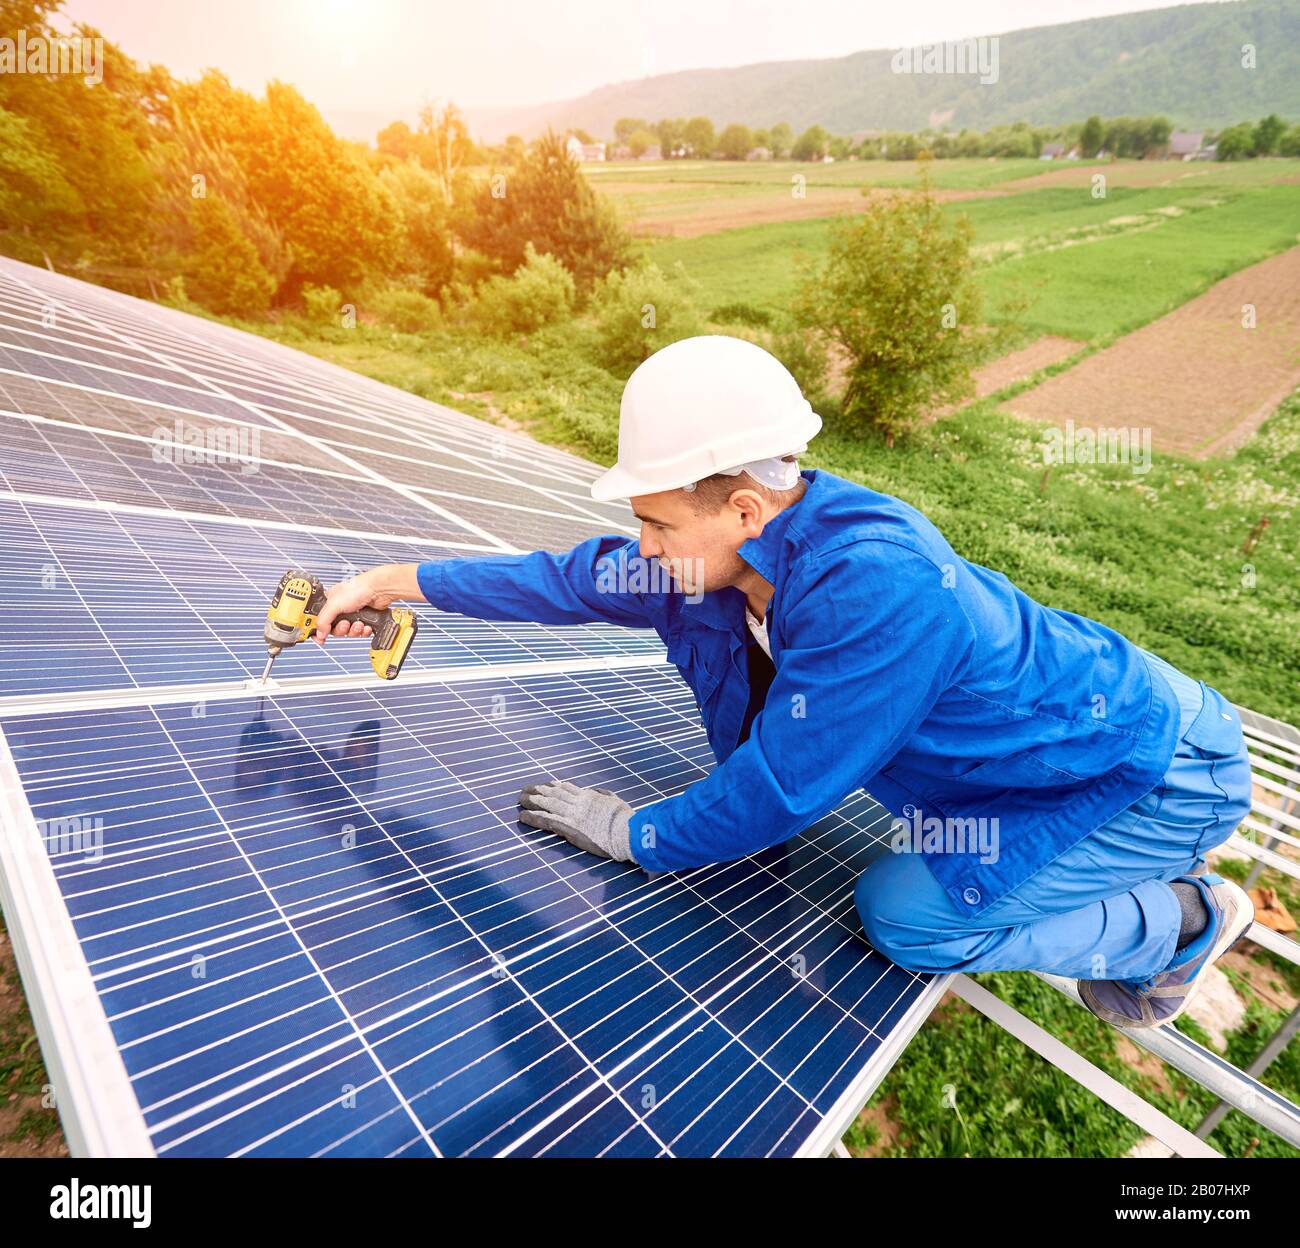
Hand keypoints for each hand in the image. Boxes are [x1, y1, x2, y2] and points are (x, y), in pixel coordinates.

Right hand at [312, 564, 418, 644]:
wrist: (379, 590)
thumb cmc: (358, 589)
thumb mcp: (334, 604)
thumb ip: (323, 620)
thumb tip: (319, 633)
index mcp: (329, 602)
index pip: (319, 620)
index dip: (318, 630)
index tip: (320, 638)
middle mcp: (340, 608)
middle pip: (334, 629)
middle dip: (341, 629)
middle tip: (345, 624)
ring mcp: (353, 614)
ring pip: (348, 632)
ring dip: (353, 630)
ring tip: (359, 623)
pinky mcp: (364, 619)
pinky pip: (360, 632)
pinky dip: (363, 631)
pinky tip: (366, 625)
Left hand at [517, 780, 635, 862]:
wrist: (626, 833)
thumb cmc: (625, 820)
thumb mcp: (616, 801)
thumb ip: (604, 795)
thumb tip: (595, 791)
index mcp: (589, 796)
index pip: (567, 788)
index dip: (554, 786)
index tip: (545, 784)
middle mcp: (578, 802)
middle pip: (553, 794)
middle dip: (538, 791)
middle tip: (525, 789)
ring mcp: (572, 815)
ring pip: (547, 805)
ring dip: (532, 801)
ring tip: (520, 799)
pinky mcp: (568, 828)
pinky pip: (546, 821)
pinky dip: (533, 818)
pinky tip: (523, 816)